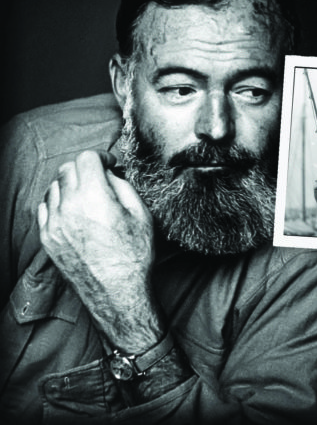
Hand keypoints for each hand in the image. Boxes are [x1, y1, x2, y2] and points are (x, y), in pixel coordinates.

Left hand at [37, 150, 161, 351]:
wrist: (117, 291)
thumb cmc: (134, 255)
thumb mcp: (141, 214)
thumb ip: (122, 186)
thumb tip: (109, 173)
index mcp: (94, 196)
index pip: (86, 158)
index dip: (101, 156)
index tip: (110, 164)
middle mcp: (68, 206)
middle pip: (67, 169)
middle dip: (84, 168)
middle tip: (100, 178)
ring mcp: (53, 222)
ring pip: (54, 187)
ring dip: (69, 184)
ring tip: (87, 195)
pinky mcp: (47, 237)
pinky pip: (44, 207)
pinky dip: (57, 202)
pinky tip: (73, 210)